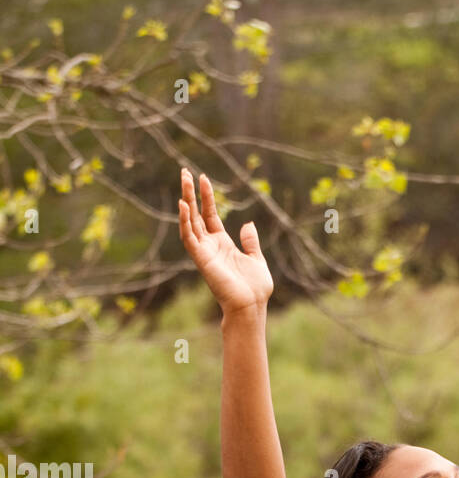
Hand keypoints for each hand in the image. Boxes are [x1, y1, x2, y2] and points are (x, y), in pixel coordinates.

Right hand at [178, 169, 273, 313]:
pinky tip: (183, 205)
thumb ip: (250, 242)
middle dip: (190, 193)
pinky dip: (185, 222)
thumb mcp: (256, 259)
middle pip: (196, 214)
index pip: (210, 215)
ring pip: (190, 221)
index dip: (206, 197)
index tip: (203, 178)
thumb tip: (248, 225)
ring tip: (184, 179)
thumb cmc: (255, 288)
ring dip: (186, 200)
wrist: (251, 305)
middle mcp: (210, 245)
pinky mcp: (202, 259)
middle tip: (185, 171)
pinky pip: (189, 237)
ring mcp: (204, 251)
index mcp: (223, 244)